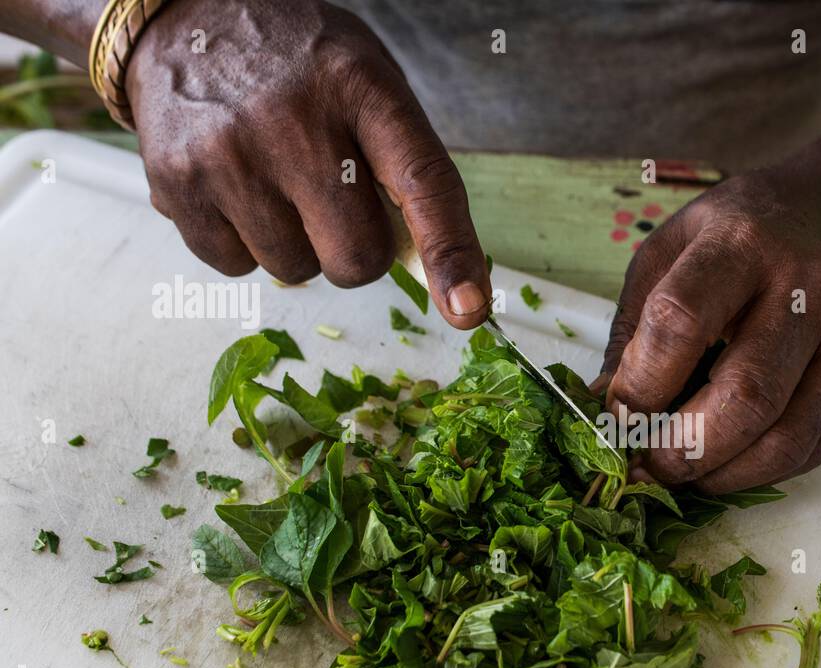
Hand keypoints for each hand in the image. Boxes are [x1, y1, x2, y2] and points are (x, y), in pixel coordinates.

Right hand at [126, 0, 489, 326]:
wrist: (186, 12)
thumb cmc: (301, 66)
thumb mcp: (368, 84)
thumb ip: (405, 169)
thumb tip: (432, 274)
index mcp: (361, 86)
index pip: (423, 183)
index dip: (450, 253)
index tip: (468, 309)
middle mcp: (293, 120)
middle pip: (356, 257)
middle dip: (356, 250)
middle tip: (333, 200)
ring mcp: (229, 154)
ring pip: (295, 270)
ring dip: (295, 243)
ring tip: (273, 177)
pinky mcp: (177, 182)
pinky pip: (235, 266)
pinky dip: (242, 242)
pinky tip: (235, 185)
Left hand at [602, 152, 820, 493]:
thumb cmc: (743, 231)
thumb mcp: (672, 246)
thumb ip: (636, 326)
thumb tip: (604, 408)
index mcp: (740, 244)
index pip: (683, 321)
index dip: (642, 383)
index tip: (618, 414)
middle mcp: (805, 289)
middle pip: (745, 395)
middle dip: (683, 449)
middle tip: (647, 466)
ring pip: (785, 436)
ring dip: (723, 474)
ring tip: (683, 474)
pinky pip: (813, 447)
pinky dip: (760, 473)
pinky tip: (726, 465)